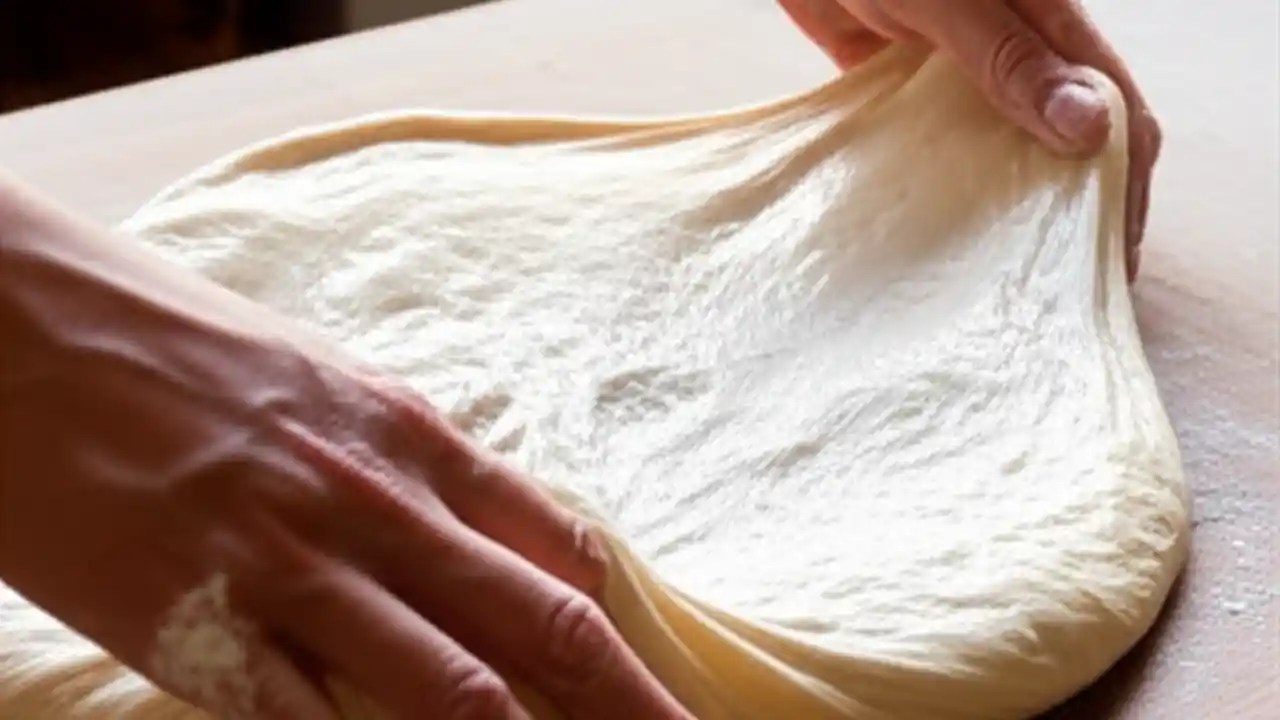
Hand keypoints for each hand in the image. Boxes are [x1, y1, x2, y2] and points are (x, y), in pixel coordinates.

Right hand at [0, 179, 689, 719]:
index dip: (631, 638)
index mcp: (415, 441)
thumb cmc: (186, 354)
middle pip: (543, 626)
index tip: (671, 696)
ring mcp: (294, 565)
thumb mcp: (328, 394)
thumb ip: (416, 473)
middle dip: (629, 708)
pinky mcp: (201, 624)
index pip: (564, 552)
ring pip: (451, 688)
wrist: (31, 329)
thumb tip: (498, 541)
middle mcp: (380, 503)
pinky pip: (310, 717)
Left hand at [779, 0, 1160, 278]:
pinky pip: (937, 140)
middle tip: (1061, 279)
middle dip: (1075, 205)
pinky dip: (944, 180)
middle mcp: (1017, 49)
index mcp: (1053, 23)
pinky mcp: (906, 83)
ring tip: (1006, 270)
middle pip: (1068, 138)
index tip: (1112, 257)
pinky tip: (939, 229)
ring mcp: (961, 69)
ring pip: (1004, 145)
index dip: (1124, 187)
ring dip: (1010, 199)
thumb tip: (1089, 130)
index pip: (1116, 113)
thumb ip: (1009, 59)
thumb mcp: (949, 1)